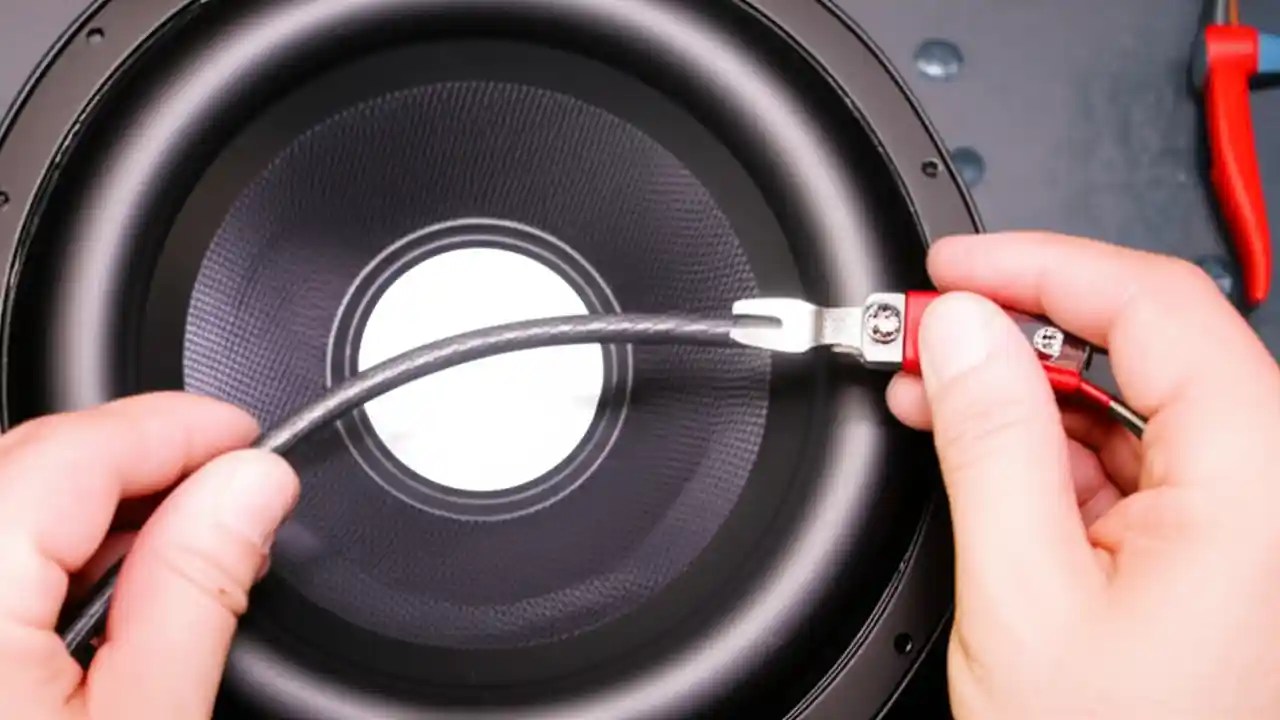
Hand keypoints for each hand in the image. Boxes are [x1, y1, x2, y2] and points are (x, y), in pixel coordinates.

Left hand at [0, 392, 298, 718]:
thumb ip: (199, 591)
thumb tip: (253, 484)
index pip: (76, 451)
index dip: (179, 429)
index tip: (247, 439)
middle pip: (30, 462)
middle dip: (142, 464)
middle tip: (231, 492)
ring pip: (4, 499)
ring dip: (92, 512)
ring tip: (178, 561)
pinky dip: (38, 555)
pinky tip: (95, 601)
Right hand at [887, 232, 1279, 718]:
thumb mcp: (1024, 593)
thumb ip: (991, 440)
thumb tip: (961, 330)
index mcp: (1257, 480)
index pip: (1150, 305)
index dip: (1038, 266)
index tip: (954, 270)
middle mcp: (1270, 485)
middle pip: (1142, 345)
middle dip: (1018, 329)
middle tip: (922, 330)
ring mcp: (1243, 518)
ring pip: (1127, 401)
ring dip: (1023, 389)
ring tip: (928, 392)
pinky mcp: (1207, 546)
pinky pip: (1125, 459)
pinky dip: (1045, 444)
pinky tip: (977, 444)